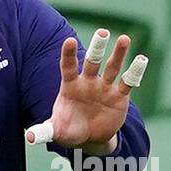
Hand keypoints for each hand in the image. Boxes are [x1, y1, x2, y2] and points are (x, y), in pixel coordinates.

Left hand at [25, 30, 148, 153]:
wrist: (90, 138)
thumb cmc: (69, 129)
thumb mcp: (56, 131)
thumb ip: (43, 131)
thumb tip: (28, 137)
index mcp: (70, 85)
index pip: (68, 66)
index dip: (69, 54)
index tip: (69, 40)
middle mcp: (88, 82)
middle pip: (93, 61)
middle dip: (97, 47)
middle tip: (102, 32)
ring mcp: (105, 87)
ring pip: (112, 67)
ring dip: (119, 53)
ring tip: (124, 39)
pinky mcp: (120, 96)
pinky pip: (128, 82)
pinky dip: (135, 72)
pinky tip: (142, 59)